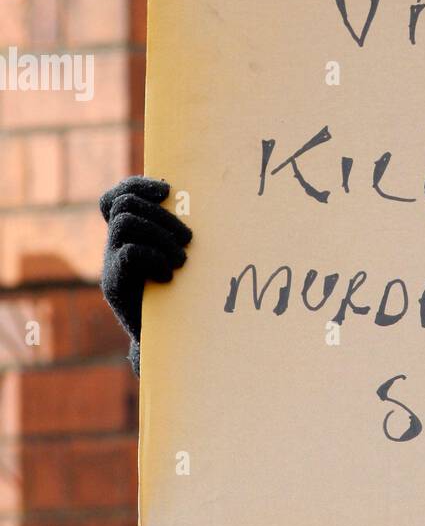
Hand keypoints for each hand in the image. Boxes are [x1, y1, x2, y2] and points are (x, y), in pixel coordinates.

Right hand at [99, 177, 191, 375]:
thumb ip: (179, 235)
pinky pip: (130, 252)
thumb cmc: (181, 294)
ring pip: (126, 223)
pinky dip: (154, 258)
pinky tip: (169, 275)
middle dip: (162, 215)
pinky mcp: (114, 283)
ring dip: (161, 236)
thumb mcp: (178, 258)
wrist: (164, 339)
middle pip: (125, 205)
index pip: (116, 197)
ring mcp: (110, 262)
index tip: (167, 190)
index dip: (136, 185)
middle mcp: (113, 244)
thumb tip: (212, 205)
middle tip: (189, 238)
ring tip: (182, 259)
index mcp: (128, 234)